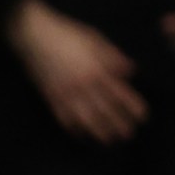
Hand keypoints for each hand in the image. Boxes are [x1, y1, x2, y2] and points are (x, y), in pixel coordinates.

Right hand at [12, 0, 145, 143]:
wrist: (32, 34)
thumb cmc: (66, 33)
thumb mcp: (95, 38)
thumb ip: (113, 56)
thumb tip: (130, 71)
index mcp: (98, 69)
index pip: (121, 94)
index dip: (133, 107)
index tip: (142, 117)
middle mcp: (84, 84)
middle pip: (105, 110)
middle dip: (119, 125)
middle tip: (128, 135)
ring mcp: (65, 92)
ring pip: (85, 118)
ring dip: (98, 132)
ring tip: (108, 141)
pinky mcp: (50, 95)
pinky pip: (62, 116)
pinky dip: (72, 128)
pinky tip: (79, 134)